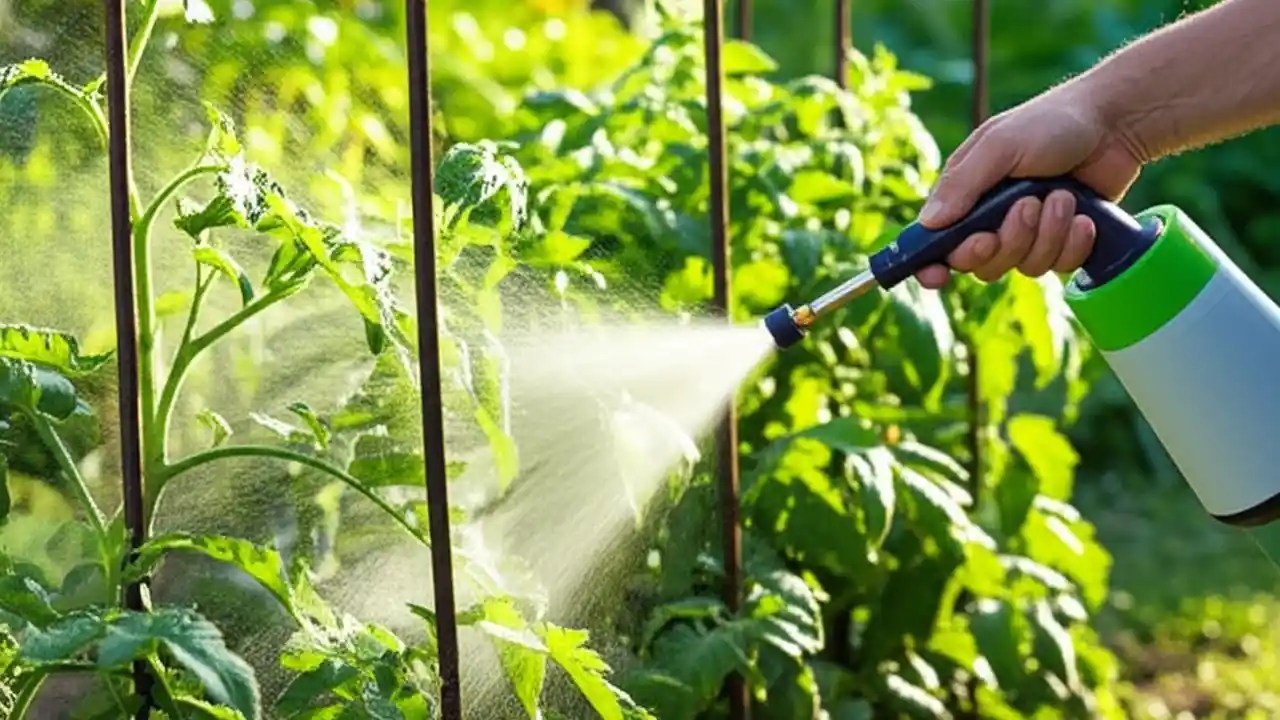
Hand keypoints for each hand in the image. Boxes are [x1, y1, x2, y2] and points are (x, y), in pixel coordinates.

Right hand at [913, 82, 1144, 288]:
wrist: (1117, 123)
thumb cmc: (1051, 123)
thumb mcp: (999, 145)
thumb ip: (962, 184)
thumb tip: (928, 223)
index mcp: (966, 196)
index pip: (936, 244)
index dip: (932, 265)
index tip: (937, 276)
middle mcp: (992, 220)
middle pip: (982, 264)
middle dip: (1006, 241)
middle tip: (1026, 208)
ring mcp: (1029, 234)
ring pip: (1024, 267)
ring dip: (1047, 234)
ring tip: (1063, 196)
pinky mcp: (1063, 243)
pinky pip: (1058, 266)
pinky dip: (1073, 243)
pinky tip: (1084, 217)